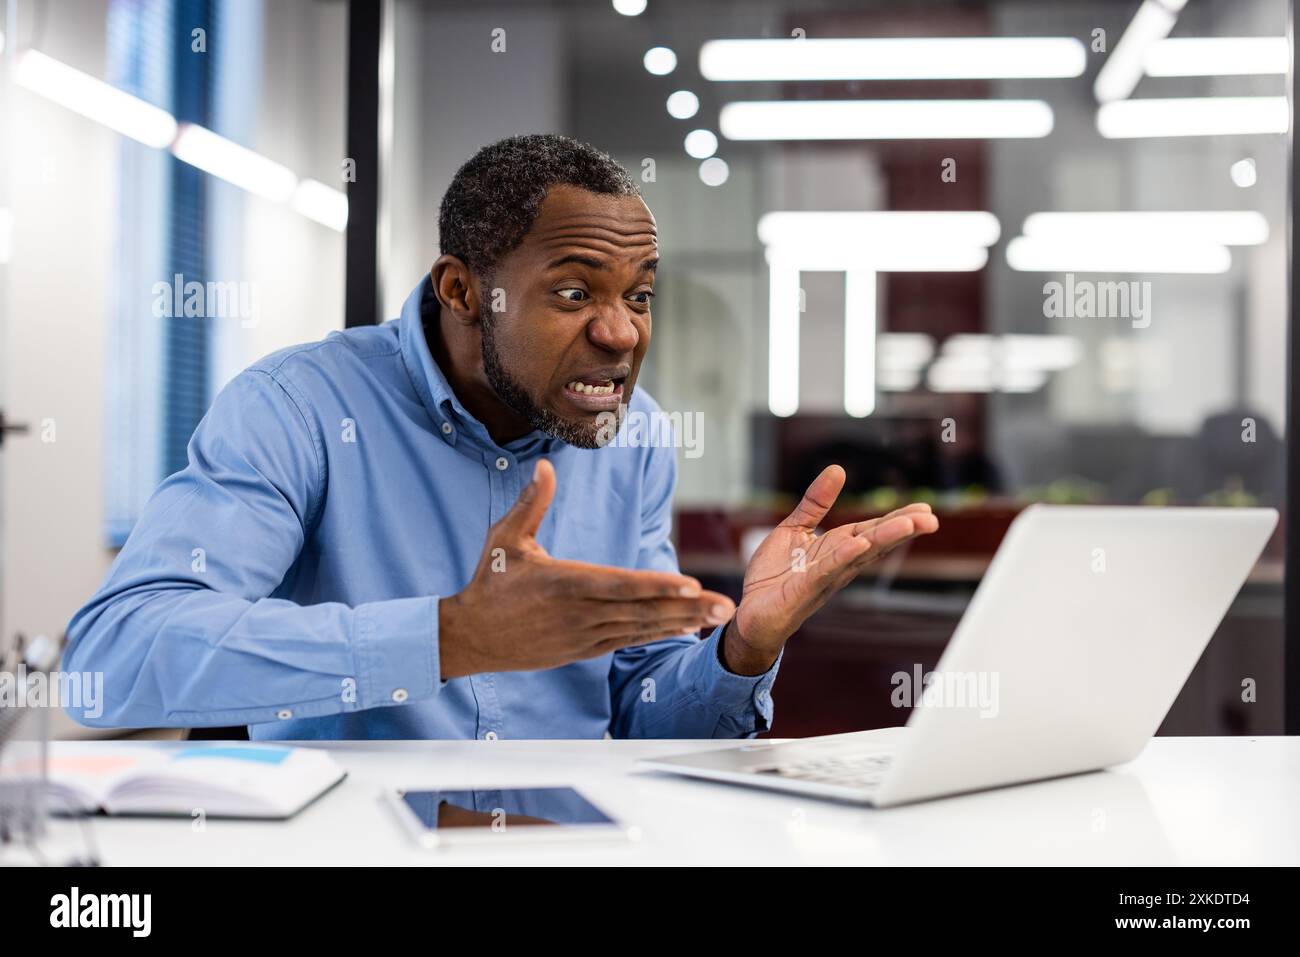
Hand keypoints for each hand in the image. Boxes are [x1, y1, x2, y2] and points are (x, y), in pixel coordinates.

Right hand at [439, 459, 734, 678]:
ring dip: (681, 621)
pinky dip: (659, 634)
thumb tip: (544, 465)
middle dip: (687, 607)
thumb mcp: (504, 539)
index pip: (618, 585)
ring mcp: (584, 635)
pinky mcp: (584, 649)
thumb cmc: (489, 581)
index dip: (656, 585)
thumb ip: (530, 503)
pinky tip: (686, 627)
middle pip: (641, 610)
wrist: (471, 637)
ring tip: (717, 616)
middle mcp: (579, 613)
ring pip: (641, 628)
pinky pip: (629, 640)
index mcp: (563, 583)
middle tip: (726, 606)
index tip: (690, 584)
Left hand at [724, 465, 938, 674]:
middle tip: (931, 519)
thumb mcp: (794, 528)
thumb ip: (815, 502)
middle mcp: (838, 564)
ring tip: (908, 525)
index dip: (897, 520)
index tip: (925, 509)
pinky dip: (842, 557)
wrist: (752, 614)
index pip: (872, 531)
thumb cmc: (775, 576)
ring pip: (858, 556)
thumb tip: (837, 469)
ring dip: (883, 540)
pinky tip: (859, 545)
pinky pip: (825, 571)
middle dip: (902, 530)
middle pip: (874, 543)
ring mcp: (823, 578)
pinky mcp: (803, 589)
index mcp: (837, 548)